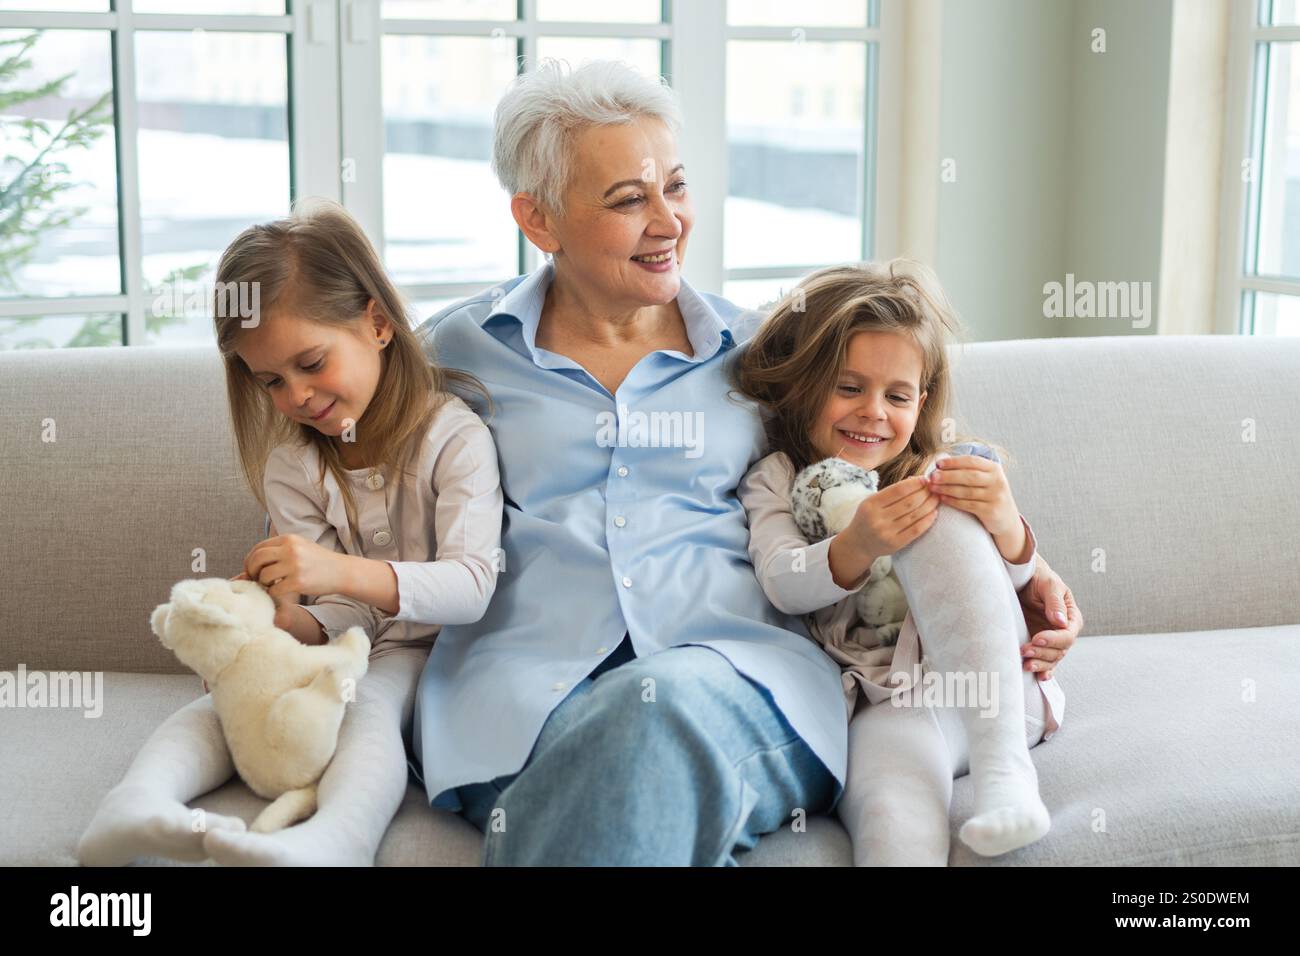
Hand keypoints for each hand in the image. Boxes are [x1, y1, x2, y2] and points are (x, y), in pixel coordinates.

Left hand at [240, 534, 347, 603]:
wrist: (342, 571)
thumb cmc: (319, 561)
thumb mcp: (300, 546)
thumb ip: (280, 549)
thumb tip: (253, 560)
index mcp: (289, 539)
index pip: (259, 548)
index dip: (250, 560)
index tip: (252, 569)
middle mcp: (290, 550)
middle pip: (257, 559)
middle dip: (252, 571)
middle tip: (255, 579)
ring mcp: (294, 566)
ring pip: (264, 575)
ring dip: (263, 583)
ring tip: (271, 585)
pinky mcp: (298, 582)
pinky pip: (274, 590)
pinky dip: (273, 593)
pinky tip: (280, 592)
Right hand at [844, 475, 941, 561]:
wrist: (858, 544)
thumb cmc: (868, 518)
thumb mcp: (873, 502)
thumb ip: (892, 492)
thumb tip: (916, 480)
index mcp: (871, 504)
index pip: (898, 490)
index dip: (915, 484)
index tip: (925, 479)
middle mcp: (877, 518)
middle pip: (909, 502)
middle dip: (925, 493)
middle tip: (934, 488)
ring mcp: (886, 532)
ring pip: (915, 515)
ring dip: (930, 505)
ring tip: (937, 498)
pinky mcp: (895, 544)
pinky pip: (916, 530)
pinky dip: (928, 520)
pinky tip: (934, 513)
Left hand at [927, 455, 1020, 539]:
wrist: (1006, 519)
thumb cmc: (988, 494)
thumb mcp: (985, 479)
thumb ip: (968, 470)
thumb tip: (940, 464)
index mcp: (994, 468)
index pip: (972, 461)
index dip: (954, 461)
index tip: (938, 463)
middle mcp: (997, 481)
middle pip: (969, 476)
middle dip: (948, 475)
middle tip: (932, 476)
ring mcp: (996, 496)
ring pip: (967, 491)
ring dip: (947, 489)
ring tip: (933, 487)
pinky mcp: (992, 511)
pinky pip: (968, 505)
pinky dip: (953, 501)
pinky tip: (942, 498)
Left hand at [1017, 560, 1081, 680]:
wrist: (1023, 580)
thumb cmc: (1039, 579)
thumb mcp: (1049, 585)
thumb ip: (1055, 603)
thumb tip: (1061, 622)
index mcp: (1072, 618)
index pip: (1067, 636)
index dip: (1054, 640)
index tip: (1037, 637)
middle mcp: (1064, 633)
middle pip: (1059, 651)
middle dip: (1042, 653)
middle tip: (1024, 650)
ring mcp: (1051, 641)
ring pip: (1051, 659)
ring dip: (1040, 664)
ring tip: (1025, 664)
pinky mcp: (1040, 645)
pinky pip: (1045, 662)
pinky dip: (1043, 670)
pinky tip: (1038, 677)